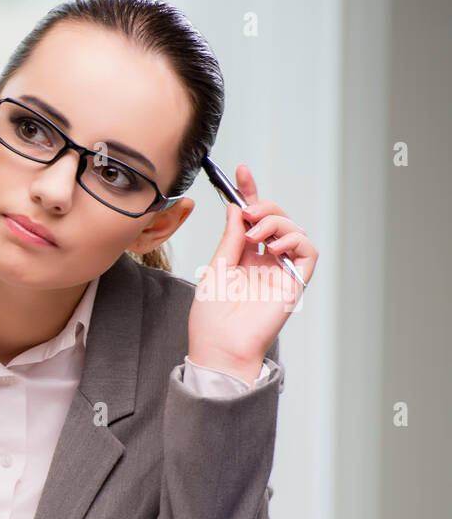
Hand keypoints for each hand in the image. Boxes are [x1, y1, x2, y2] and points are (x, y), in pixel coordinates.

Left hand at [189, 164, 318, 384]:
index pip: (250, 218)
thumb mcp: (215, 268)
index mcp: (242, 256)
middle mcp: (263, 261)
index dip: (249, 192)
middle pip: (274, 219)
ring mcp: (280, 271)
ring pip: (293, 230)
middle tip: (248, 214)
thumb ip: (230, 238)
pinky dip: (295, 240)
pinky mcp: (294, 283)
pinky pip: (308, 252)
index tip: (240, 170)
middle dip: (263, 207)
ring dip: (276, 222)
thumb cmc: (210, 318)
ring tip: (256, 234)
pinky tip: (275, 246)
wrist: (219, 347)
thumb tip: (236, 208)